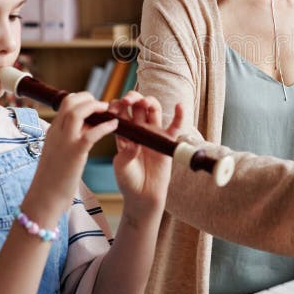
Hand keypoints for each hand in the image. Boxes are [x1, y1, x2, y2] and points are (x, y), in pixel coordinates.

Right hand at [29, 93, 118, 217]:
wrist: (44, 199)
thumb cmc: (54, 179)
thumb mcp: (59, 152)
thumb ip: (70, 138)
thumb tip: (87, 127)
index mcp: (52, 131)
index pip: (64, 104)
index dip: (81, 99)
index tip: (94, 104)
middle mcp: (56, 133)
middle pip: (70, 102)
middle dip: (88, 98)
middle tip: (102, 105)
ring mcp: (64, 142)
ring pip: (77, 112)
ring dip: (95, 107)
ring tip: (108, 110)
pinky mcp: (74, 154)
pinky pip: (91, 133)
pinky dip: (105, 126)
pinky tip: (115, 125)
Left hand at [108, 92, 183, 220]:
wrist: (143, 195)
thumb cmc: (129, 180)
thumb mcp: (121, 166)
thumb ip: (126, 153)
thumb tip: (135, 143)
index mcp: (125, 132)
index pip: (121, 112)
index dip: (117, 106)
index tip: (113, 108)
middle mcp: (139, 129)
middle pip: (137, 105)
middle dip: (131, 98)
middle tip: (127, 102)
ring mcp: (154, 133)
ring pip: (154, 109)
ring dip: (149, 101)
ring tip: (145, 102)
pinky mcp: (167, 141)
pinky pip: (175, 126)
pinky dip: (179, 115)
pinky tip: (179, 105)